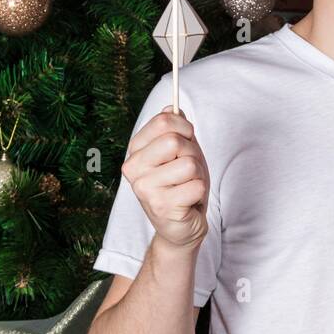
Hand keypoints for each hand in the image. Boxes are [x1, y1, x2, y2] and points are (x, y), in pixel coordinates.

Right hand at [122, 105, 210, 248]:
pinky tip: (188, 201)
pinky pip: (196, 186)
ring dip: (198, 175)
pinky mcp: (161, 206)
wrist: (182, 226)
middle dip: (192, 154)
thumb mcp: (181, 152)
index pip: (163, 121)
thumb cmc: (182, 185)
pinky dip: (199, 192)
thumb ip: (176, 130)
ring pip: (189, 164)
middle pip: (174, 141)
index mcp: (135, 151)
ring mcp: (144, 189)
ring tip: (187, 186)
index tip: (186, 140)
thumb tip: (172, 107)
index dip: (185, 128)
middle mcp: (133, 168)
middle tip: (188, 170)